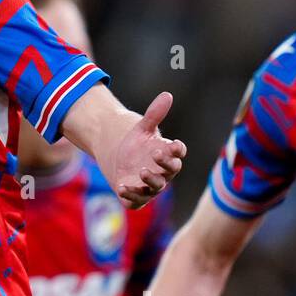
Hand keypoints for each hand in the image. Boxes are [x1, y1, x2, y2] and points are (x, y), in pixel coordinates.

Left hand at [115, 91, 186, 208]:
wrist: (117, 157)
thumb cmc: (136, 142)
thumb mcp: (142, 127)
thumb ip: (154, 114)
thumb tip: (167, 95)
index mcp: (167, 155)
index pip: (178, 154)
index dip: (178, 150)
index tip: (176, 144)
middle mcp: (162, 173)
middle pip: (170, 171)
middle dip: (165, 164)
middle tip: (156, 154)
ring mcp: (150, 187)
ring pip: (155, 187)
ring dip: (150, 181)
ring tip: (143, 171)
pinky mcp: (136, 197)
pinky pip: (136, 200)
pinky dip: (130, 195)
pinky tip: (121, 186)